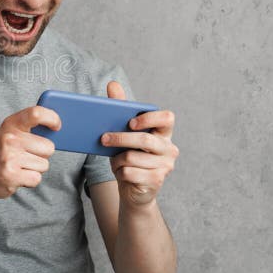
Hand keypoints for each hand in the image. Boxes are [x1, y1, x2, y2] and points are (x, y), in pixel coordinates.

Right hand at [0, 106, 59, 201]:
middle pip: (48, 147)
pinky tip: (18, 176)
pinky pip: (37, 178)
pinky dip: (30, 180)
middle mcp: (9, 138)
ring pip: (44, 165)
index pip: (36, 113)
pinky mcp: (11, 175)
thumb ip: (30, 129)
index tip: (57, 126)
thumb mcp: (10, 134)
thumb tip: (58, 130)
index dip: (52, 118)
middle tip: (26, 155)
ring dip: (35, 168)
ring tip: (19, 166)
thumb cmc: (1, 153)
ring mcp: (9, 157)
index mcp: (11, 124)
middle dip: (42, 154)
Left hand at [101, 81, 178, 206]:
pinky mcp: (157, 181)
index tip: (130, 122)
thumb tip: (112, 84)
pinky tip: (121, 173)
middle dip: (120, 138)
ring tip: (116, 161)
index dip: (150, 118)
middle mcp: (169, 148)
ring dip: (118, 159)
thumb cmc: (129, 155)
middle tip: (103, 139)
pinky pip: (131, 173)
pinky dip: (120, 172)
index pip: (167, 118)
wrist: (132, 188)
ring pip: (133, 157)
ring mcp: (166, 166)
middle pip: (145, 139)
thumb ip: (121, 108)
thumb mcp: (124, 132)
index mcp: (164, 132)